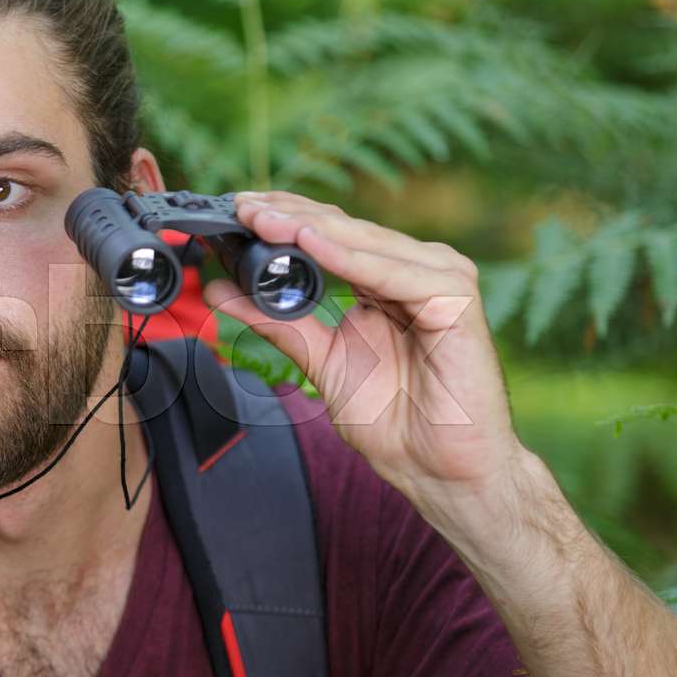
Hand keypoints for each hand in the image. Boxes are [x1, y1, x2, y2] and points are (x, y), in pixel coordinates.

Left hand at [202, 190, 524, 515]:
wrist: (437, 469)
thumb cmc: (393, 418)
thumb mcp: (319, 361)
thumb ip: (277, 323)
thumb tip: (220, 292)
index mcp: (384, 277)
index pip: (329, 232)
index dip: (283, 218)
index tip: (236, 211)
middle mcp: (414, 269)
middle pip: (344, 229)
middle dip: (288, 216)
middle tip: (241, 207)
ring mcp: (439, 279)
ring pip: (365, 242)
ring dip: (310, 228)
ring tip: (264, 220)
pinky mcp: (456, 300)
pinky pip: (394, 273)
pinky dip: (350, 258)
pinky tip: (311, 243)